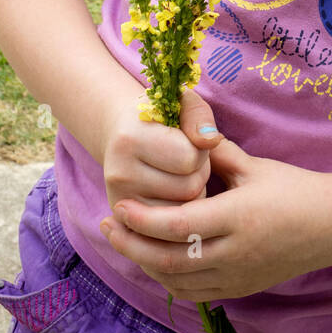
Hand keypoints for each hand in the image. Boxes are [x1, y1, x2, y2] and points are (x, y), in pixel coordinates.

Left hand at [100, 136, 331, 300]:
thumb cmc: (295, 188)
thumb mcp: (256, 166)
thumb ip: (217, 154)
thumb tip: (184, 137)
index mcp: (238, 218)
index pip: (178, 226)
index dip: (142, 219)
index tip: (119, 204)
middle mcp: (235, 253)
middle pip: (169, 259)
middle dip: (130, 244)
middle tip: (107, 226)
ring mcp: (238, 276)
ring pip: (177, 281)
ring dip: (144, 263)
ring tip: (124, 241)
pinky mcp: (241, 288)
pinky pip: (194, 292)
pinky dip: (167, 279)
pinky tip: (154, 259)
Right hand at [102, 88, 224, 214]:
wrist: (122, 135)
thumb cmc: (161, 117)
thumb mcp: (181, 104)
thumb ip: (199, 116)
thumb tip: (211, 140)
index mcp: (130, 139)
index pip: (189, 158)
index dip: (201, 151)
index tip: (191, 141)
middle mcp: (120, 174)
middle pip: (189, 188)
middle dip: (199, 173)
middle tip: (187, 159)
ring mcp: (121, 202)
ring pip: (184, 210)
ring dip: (193, 194)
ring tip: (180, 174)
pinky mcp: (126, 222)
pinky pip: (172, 228)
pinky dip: (181, 211)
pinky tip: (173, 193)